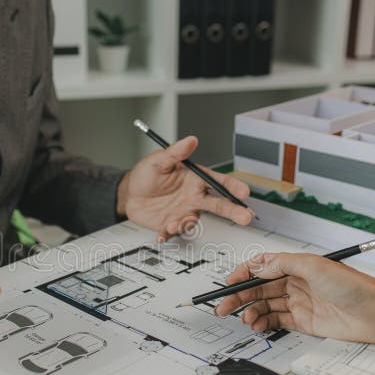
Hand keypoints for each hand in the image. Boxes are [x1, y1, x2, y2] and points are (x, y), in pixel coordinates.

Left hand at [117, 136, 252, 241]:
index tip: (244, 192)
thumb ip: (175, 152)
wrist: (129, 194)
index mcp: (195, 179)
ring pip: (195, 221)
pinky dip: (170, 234)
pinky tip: (163, 234)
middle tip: (245, 217)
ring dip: (187, 224)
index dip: (233, 187)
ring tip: (173, 223)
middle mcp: (194, 197)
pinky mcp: (172, 224)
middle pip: (219, 204)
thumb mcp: (158, 160)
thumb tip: (191, 140)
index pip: (218, 182)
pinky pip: (175, 232)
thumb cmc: (146, 174)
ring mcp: (184, 212)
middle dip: (233, 210)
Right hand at [215, 252, 374, 342]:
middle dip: (239, 296)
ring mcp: (298, 302)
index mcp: (296, 266)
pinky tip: (257, 324)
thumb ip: (280, 264)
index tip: (230, 283)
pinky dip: (263, 323)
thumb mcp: (312, 265)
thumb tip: (256, 267)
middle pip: (258, 288)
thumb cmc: (353, 286)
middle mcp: (295, 283)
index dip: (243, 274)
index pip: (261, 267)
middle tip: (224, 306)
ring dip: (250, 311)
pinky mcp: (303, 322)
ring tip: (245, 318)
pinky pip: (275, 321)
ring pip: (264, 306)